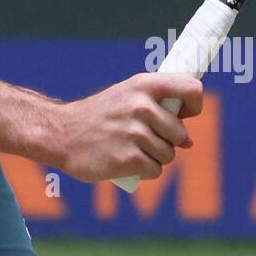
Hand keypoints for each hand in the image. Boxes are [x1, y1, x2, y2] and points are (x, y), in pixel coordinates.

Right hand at [52, 73, 202, 182]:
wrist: (62, 133)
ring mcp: (134, 132)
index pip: (191, 89)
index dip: (194, 106)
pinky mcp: (128, 158)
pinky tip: (126, 162)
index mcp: (143, 84)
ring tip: (130, 148)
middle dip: (168, 141)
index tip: (183, 114)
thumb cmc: (99, 116)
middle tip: (142, 137)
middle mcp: (141, 106)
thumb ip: (158, 108)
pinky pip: (155, 170)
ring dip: (154, 157)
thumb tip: (189, 140)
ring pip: (169, 154)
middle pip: (180, 133)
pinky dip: (144, 171)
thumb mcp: (126, 96)